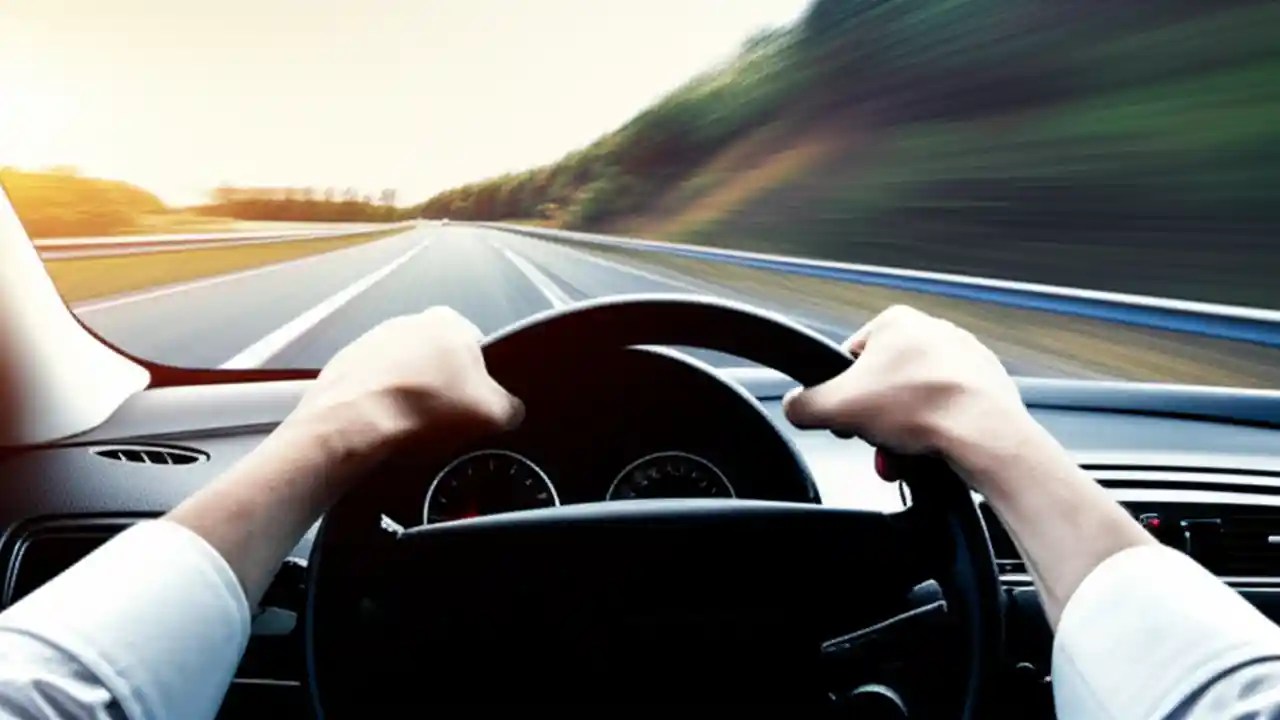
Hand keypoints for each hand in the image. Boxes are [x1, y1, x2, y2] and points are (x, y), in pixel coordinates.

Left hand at [286, 307, 523, 472]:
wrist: (354, 423)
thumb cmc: (426, 409)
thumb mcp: (494, 414)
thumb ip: (512, 407)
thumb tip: (510, 412)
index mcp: (450, 320)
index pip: (479, 351)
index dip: (482, 385)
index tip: (476, 410)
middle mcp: (409, 320)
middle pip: (440, 360)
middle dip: (443, 389)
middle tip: (445, 423)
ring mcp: (371, 339)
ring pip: (404, 373)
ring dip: (410, 396)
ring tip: (411, 430)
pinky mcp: (343, 363)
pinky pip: (373, 387)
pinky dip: (380, 404)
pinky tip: (384, 428)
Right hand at [783, 305, 1033, 488]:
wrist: (986, 433)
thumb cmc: (918, 409)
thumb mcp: (834, 407)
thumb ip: (802, 404)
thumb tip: (794, 407)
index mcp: (895, 321)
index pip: (848, 360)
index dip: (839, 396)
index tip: (845, 421)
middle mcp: (932, 331)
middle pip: (882, 385)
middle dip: (874, 423)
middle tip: (874, 445)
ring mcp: (965, 357)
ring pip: (915, 403)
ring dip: (901, 434)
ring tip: (902, 458)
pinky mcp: (988, 386)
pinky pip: (948, 412)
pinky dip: (935, 434)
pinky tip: (931, 454)